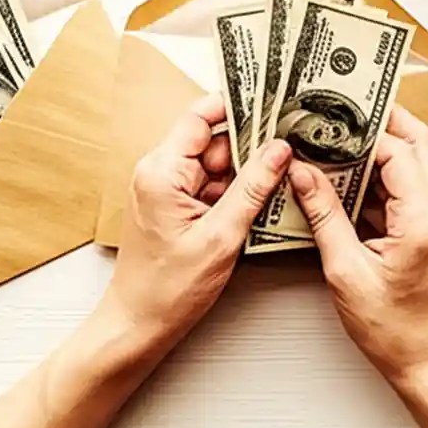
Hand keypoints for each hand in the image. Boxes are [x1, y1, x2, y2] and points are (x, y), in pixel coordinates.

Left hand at [105, 93, 292, 347]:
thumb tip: (278, 152)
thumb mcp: (221, 236)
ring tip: (280, 182)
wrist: (139, 325)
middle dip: (251, 147)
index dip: (236, 106)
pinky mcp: (174, 207)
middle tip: (288, 150)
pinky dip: (235, 194)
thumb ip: (253, 188)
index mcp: (161, 171)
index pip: (200, 118)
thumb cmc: (165, 290)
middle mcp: (158, 173)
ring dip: (246, 175)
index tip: (269, 102)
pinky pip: (211, 188)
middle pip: (213, 142)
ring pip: (216, 167)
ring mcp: (166, 191)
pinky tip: (260, 204)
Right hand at [287, 106, 427, 382]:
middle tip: (344, 109)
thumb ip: (324, 216)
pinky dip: (383, 177)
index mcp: (426, 220)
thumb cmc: (395, 330)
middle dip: (381, 122)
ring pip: (417, 162)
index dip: (361, 133)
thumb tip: (303, 175)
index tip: (330, 123)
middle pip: (418, 143)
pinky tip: (351, 181)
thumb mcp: (346, 271)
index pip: (396, 152)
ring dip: (381, 150)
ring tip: (340, 143)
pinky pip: (412, 187)